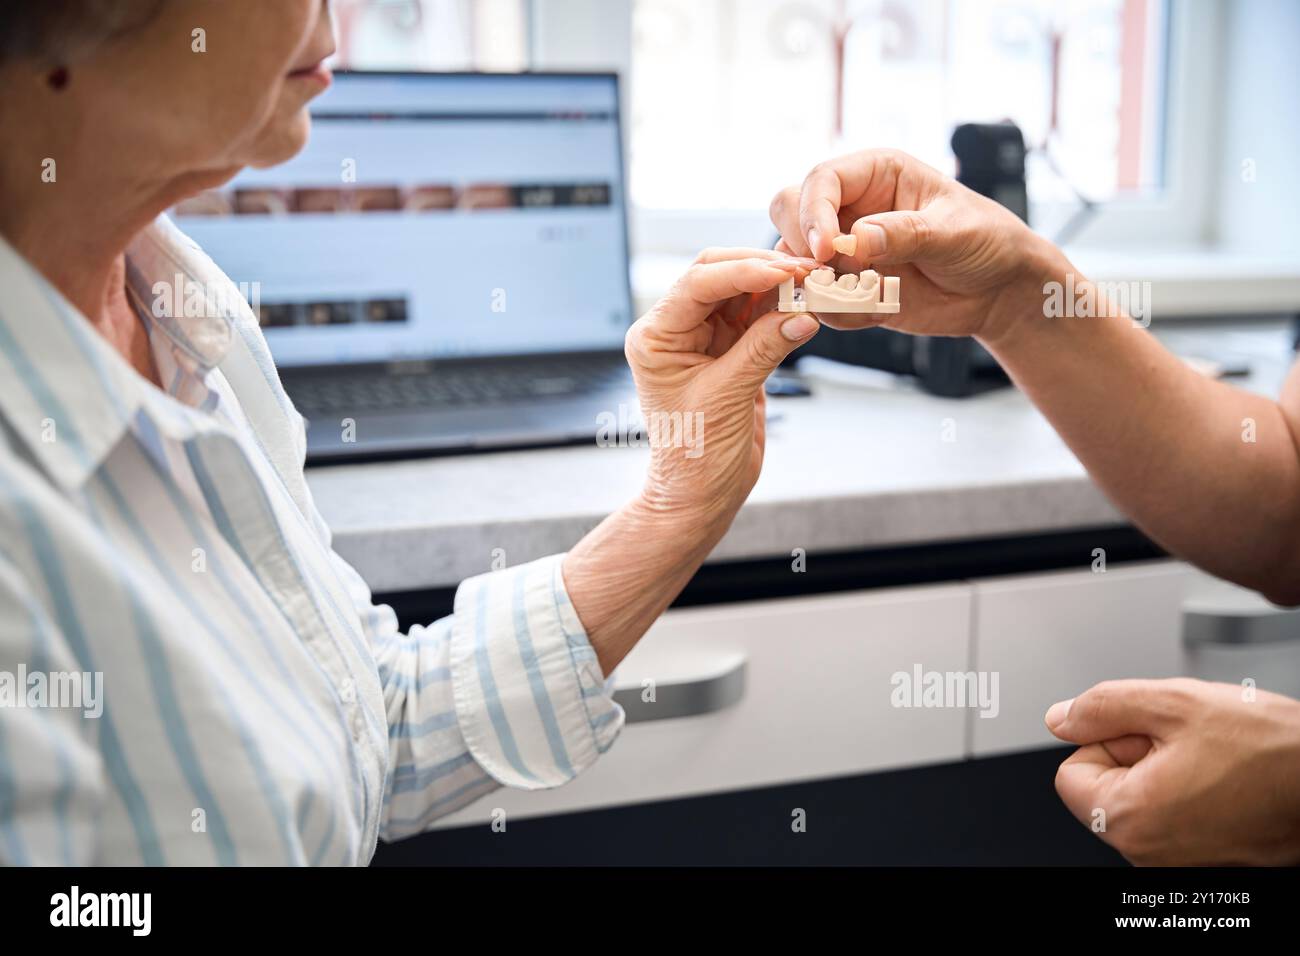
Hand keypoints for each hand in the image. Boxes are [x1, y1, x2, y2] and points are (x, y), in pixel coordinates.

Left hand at [624, 247, 820, 528]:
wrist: (700, 494)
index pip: (697, 284)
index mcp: (655, 337)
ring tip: (813, 283)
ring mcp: (703, 339)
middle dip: (761, 269)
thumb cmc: (695, 455)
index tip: (783, 270)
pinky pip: (757, 318)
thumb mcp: (727, 397)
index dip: (742, 271)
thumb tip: (803, 314)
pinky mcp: (729, 351)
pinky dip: (781, 309)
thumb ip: (763, 350)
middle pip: (717, 276)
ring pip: (741, 292)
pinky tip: (806, 304)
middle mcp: (675, 331)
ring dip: (776, 286)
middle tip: (805, 270)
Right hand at [769, 148, 1062, 337]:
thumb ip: (905, 233)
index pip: (822, 181)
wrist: (1000, 291)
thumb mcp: (954, 231)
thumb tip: (857, 239)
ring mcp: (847, 250)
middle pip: (789, 211)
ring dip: (811, 283)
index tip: (827, 249)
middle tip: (825, 272)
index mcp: (876, 175)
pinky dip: (836, 312)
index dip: (814, 213)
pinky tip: (875, 312)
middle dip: (799, 244)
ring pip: (795, 260)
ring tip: (853, 298)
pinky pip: (820, 301)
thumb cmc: (987, 241)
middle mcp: (853, 208)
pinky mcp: (850, 287)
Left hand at [1046, 678, 1299, 864]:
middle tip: (1188, 743)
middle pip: (1106, 785)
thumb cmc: (1272, 751)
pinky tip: (1226, 777)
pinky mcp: (1205, 858)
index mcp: (1128, 820)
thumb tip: (1061, 718)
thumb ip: (1102, 706)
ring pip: (1142, 795)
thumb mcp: (1172, 702)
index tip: (1150, 735)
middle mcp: (1148, 852)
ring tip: (1213, 759)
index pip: (1070, 772)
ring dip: (1167, 767)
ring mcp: (1177, 860)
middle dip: (1138, 753)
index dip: (1107, 741)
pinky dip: (1190, 788)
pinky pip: (1173, 813)